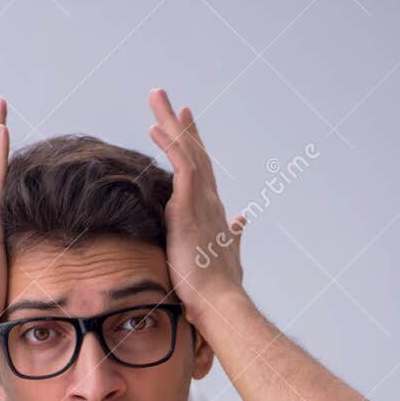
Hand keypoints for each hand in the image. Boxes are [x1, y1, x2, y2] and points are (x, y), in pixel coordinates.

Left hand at [148, 88, 247, 333]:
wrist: (219, 302)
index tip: (182, 126)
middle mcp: (210, 200)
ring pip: (187, 152)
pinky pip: (181, 166)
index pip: (201, 172)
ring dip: (171, 124)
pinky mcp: (189, 207)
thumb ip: (234, 235)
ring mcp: (201, 201)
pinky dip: (171, 145)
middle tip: (170, 101)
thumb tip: (241, 220)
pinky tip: (158, 129)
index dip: (192, 147)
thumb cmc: (220, 288)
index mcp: (213, 212)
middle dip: (182, 126)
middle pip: (195, 153)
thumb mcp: (227, 255)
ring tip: (158, 99)